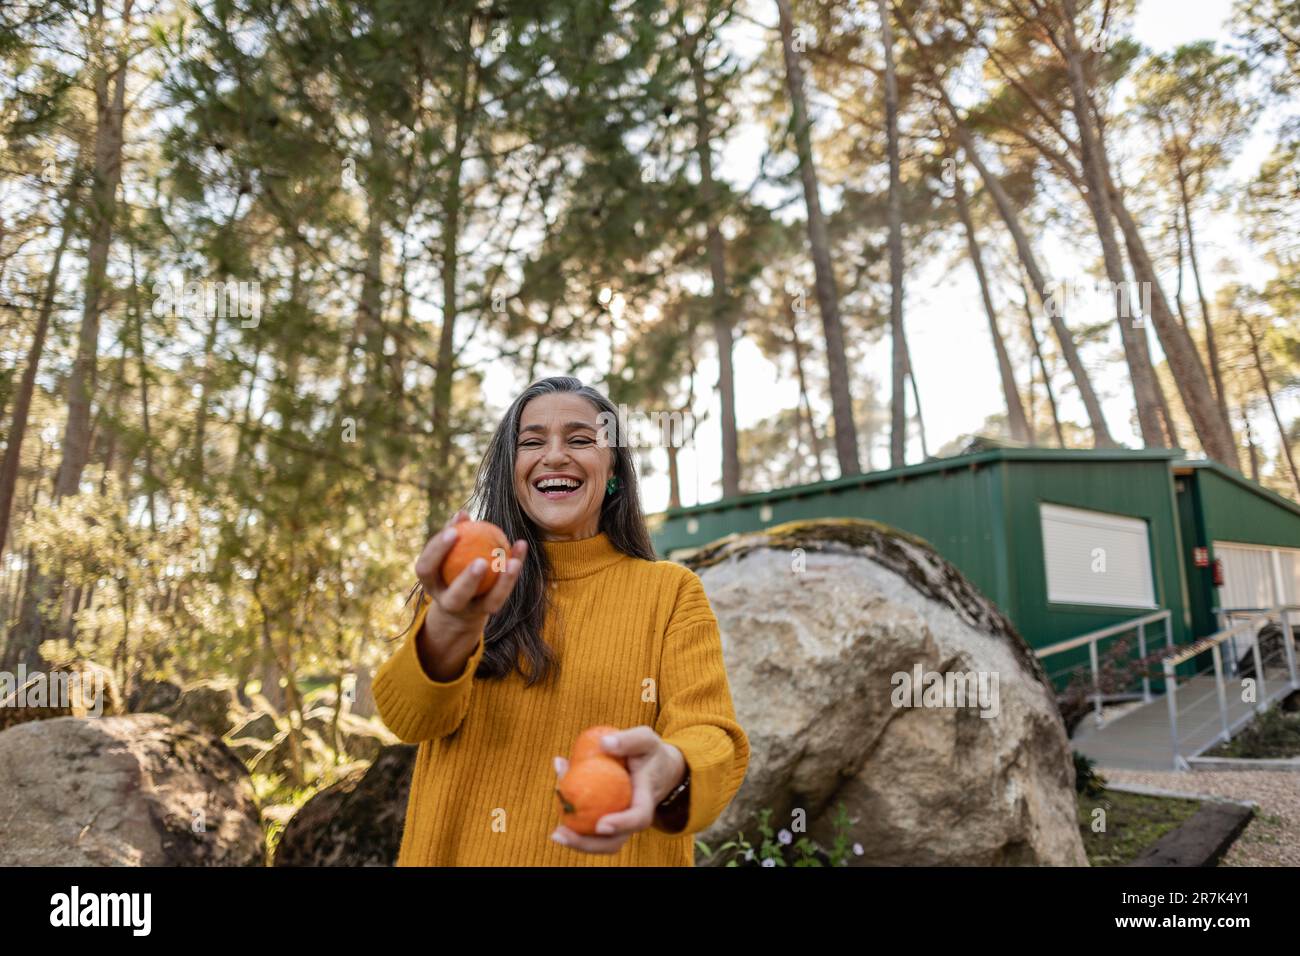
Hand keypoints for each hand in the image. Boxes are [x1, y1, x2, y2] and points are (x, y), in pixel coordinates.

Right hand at [413, 510, 526, 669]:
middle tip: (481, 561)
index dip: (437, 550)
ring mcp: (471, 610)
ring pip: (489, 602)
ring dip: (503, 583)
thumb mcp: (445, 555)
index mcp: (431, 584)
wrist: (459, 605)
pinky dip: (515, 570)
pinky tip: (521, 546)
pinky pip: (506, 592)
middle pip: (457, 596)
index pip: (426, 568)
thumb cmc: (449, 568)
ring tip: (512, 561)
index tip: (454, 531)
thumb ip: (452, 535)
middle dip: (468, 580)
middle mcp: (448, 602)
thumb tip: (462, 514)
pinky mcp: (490, 611)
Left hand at [550, 726, 686, 853]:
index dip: (621, 824)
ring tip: (556, 833)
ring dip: (577, 841)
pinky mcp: (608, 818)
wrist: (659, 769)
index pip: (638, 817)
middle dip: (587, 845)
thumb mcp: (646, 739)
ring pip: (600, 841)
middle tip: (561, 834)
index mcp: (646, 799)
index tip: (601, 825)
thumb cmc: (650, 753)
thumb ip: (630, 739)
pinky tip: (558, 798)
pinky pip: (590, 826)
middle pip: (614, 841)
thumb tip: (604, 743)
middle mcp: (633, 818)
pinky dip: (573, 819)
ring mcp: (621, 823)